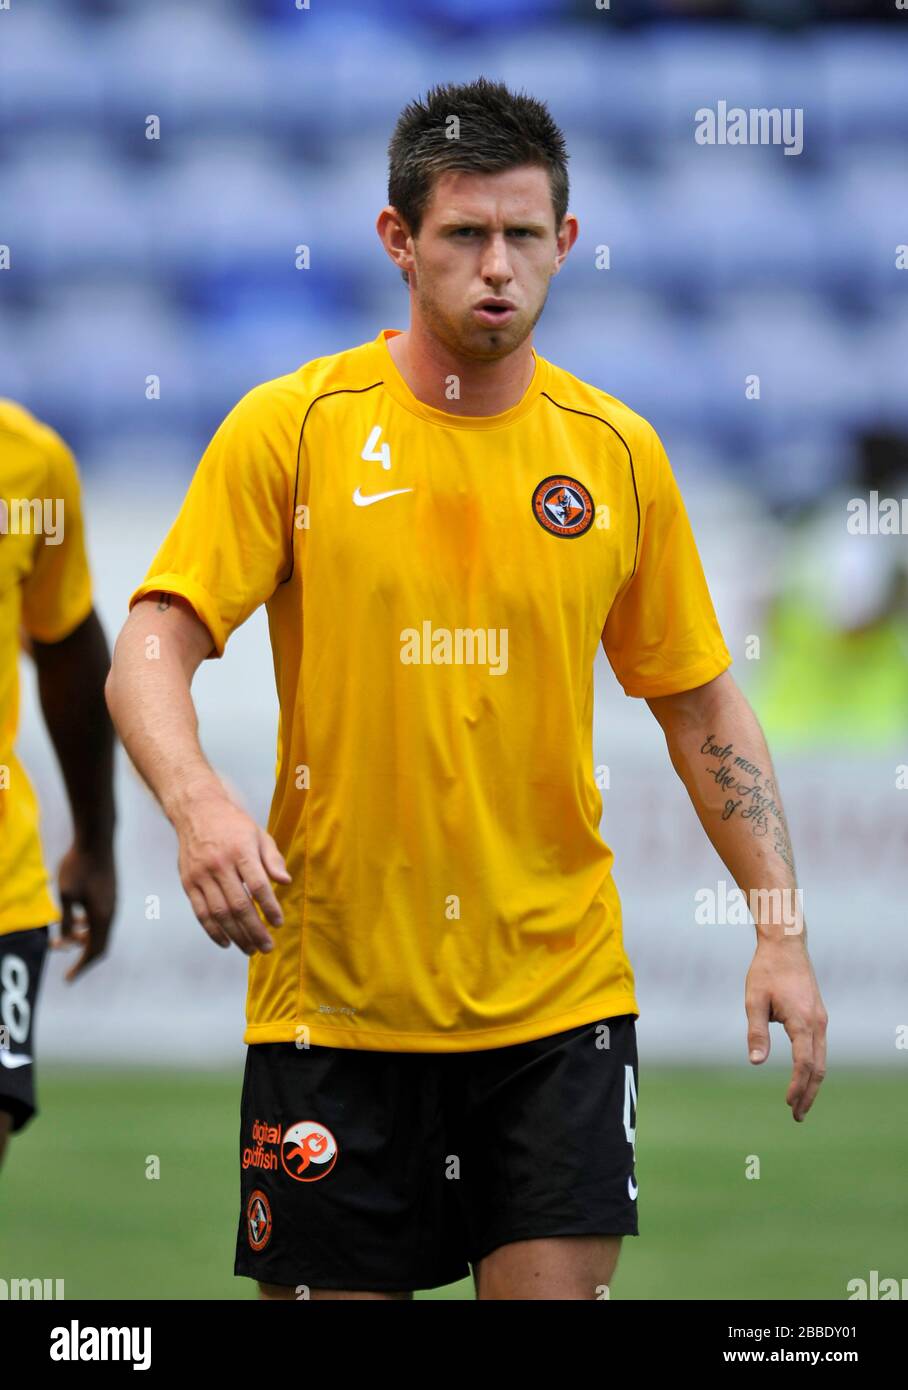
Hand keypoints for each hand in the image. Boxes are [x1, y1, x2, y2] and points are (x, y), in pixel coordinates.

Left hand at [52, 842, 115, 980]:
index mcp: (102, 917)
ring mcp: (112, 902)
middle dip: (80, 954)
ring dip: (83, 938)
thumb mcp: (66, 896)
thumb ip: (65, 921)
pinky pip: (100, 918)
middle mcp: (111, 912)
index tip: (68, 979)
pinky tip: (74, 918)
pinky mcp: (109, 893)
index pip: (95, 951)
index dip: (81, 967)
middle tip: (60, 955)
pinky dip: (87, 925)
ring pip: (100, 930)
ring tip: (63, 938)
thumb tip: (64, 941)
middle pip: (100, 943)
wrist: (97, 839)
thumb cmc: (78, 866)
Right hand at [173, 789, 290, 954]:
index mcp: (240, 851)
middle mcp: (219, 864)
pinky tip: (227, 942)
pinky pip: (201, 913)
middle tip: (267, 946)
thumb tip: (285, 882)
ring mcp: (201, 875)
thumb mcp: (258, 835)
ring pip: (220, 913)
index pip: (257, 885)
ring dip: (237, 935)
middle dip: (254, 930)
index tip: (278, 923)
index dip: (269, 907)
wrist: (196, 811)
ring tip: (250, 949)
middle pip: (239, 904)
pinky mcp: (188, 883)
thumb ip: (273, 859)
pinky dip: (213, 931)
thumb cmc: (233, 825)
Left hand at [745, 939, 827, 1121]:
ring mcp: (821, 1019)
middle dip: (808, 1093)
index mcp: (802, 1021)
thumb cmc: (766, 971)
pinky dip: (814, 1066)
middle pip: (818, 1068)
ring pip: (822, 1059)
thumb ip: (756, 1032)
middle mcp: (817, 1023)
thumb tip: (755, 1062)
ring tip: (800, 1103)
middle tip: (797, 1116)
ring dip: (812, 1082)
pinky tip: (804, 1075)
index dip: (797, 1086)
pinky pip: (820, 1048)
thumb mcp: (754, 1001)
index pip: (804, 1064)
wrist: (785, 945)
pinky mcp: (818, 1015)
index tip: (788, 1104)